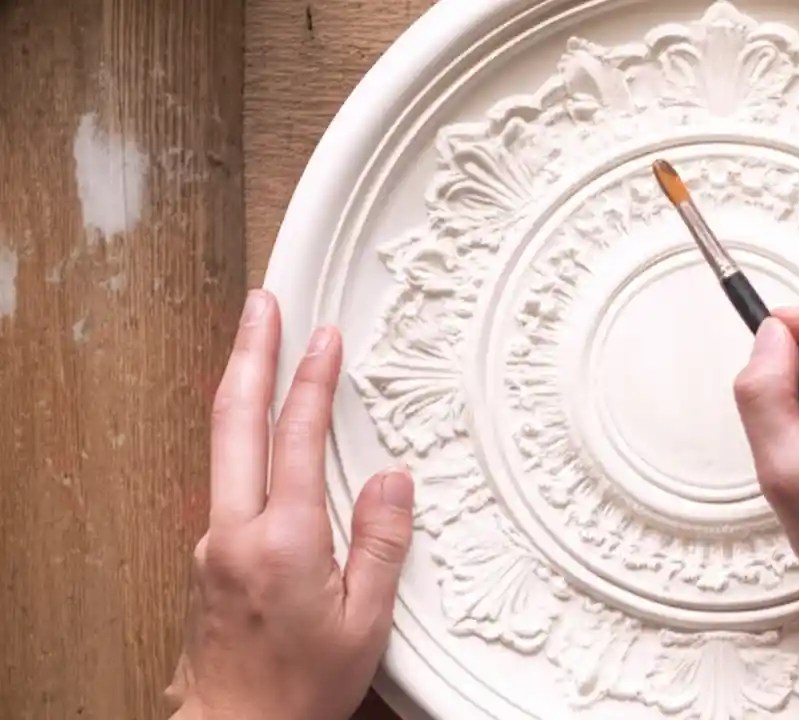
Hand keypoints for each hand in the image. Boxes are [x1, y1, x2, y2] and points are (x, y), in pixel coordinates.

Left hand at [165, 290, 415, 719]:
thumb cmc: (301, 688)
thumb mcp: (364, 625)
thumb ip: (381, 544)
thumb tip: (393, 479)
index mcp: (283, 542)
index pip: (295, 438)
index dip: (311, 380)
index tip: (323, 335)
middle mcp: (236, 532)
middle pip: (234, 420)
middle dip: (250, 352)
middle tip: (262, 304)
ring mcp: (214, 540)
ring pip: (223, 444)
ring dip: (241, 386)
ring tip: (258, 345)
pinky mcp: (210, 553)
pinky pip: (227, 476)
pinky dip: (242, 433)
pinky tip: (259, 424)